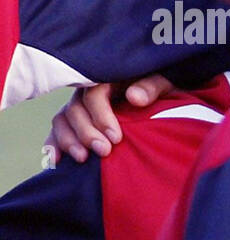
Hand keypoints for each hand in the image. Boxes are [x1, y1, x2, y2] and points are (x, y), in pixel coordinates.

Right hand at [44, 74, 175, 162]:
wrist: (161, 99)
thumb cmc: (161, 89)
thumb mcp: (164, 83)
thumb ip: (151, 87)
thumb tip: (135, 97)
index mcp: (107, 78)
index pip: (94, 95)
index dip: (102, 116)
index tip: (116, 138)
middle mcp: (88, 92)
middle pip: (75, 110)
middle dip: (87, 133)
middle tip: (104, 151)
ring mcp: (79, 107)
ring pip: (62, 121)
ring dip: (68, 140)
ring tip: (82, 158)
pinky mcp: (75, 123)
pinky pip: (58, 132)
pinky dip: (54, 145)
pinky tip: (55, 161)